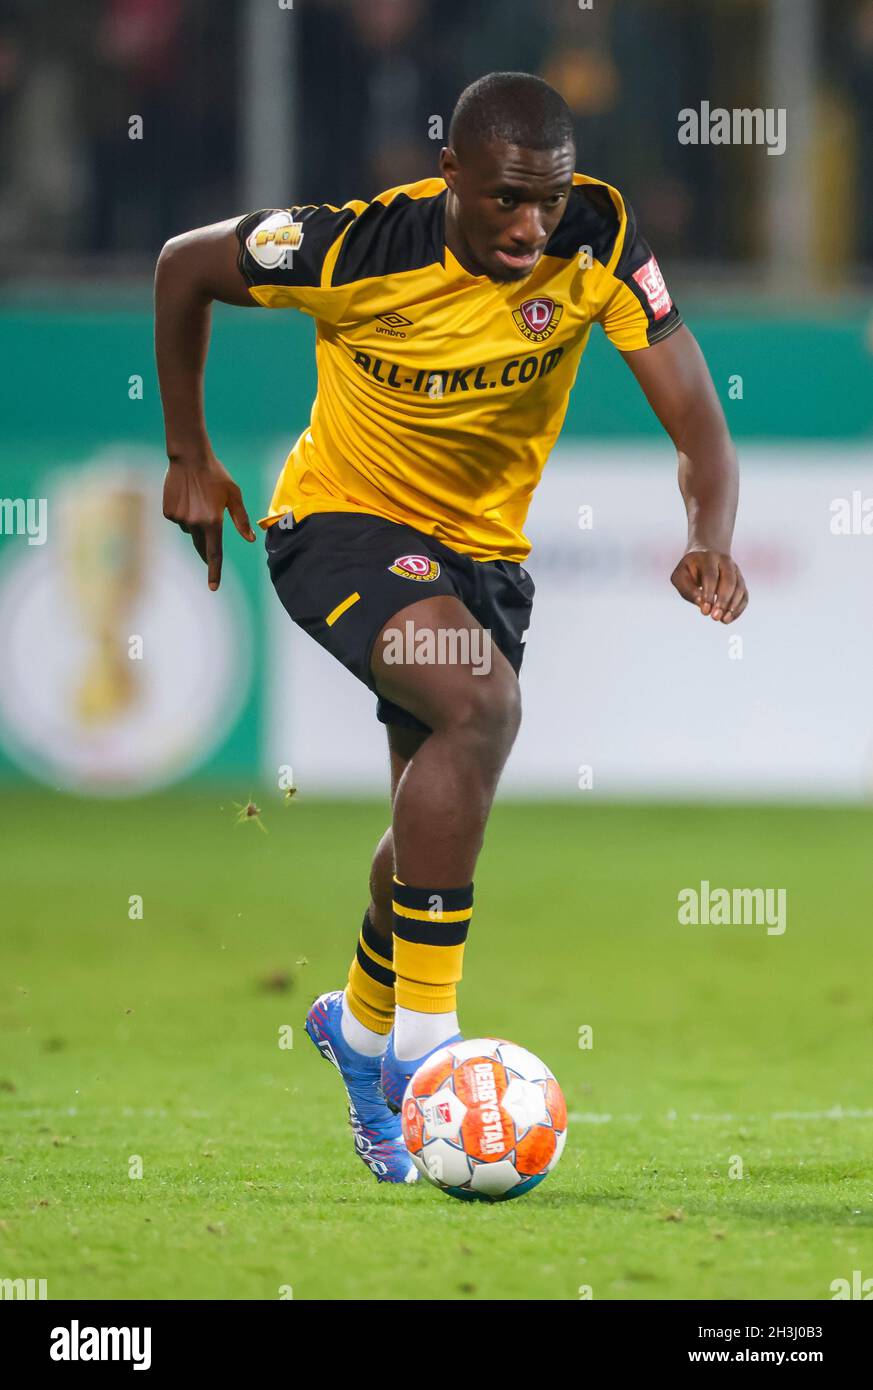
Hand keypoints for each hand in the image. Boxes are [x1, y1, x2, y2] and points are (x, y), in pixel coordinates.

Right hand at [162, 452, 255, 589]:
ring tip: (198, 500)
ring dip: (195, 523)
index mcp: (213, 522)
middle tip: (210, 537)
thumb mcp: (234, 495)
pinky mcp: (168, 512)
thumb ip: (240, 520)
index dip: (214, 571)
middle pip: (200, 545)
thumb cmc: (216, 475)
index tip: (213, 587)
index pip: (214, 553)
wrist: (189, 457)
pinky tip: (186, 497)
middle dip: (206, 547)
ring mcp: (179, 519)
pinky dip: (183, 514)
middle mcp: (195, 524)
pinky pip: (178, 520)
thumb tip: (250, 539)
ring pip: (189, 530)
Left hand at [670, 549, 747, 622]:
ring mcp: (735, 570)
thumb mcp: (680, 576)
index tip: (705, 611)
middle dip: (723, 601)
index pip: (711, 576)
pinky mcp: (740, 580)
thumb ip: (687, 589)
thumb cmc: (689, 570)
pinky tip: (729, 618)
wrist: (705, 553)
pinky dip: (738, 608)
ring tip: (724, 620)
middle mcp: (725, 561)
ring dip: (733, 606)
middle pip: (729, 581)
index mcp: (708, 557)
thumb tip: (702, 603)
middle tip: (715, 617)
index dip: (709, 594)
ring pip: (739, 588)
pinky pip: (744, 594)